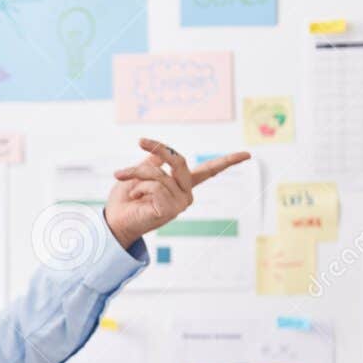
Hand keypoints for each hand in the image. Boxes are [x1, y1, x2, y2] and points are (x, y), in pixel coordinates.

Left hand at [104, 139, 251, 249]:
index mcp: (183, 184)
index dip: (228, 162)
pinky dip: (139, 187)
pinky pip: (155, 186)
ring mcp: (180, 203)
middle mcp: (186, 194)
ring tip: (124, 178)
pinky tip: (136, 198)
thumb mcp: (140, 173)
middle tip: (140, 140)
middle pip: (179, 161)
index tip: (248, 154)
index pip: (210, 171)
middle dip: (159, 149)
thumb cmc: (125, 198)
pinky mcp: (171, 210)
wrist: (114, 221)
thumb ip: (154, 161)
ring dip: (137, 173)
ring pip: (160, 173)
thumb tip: (160, 153)